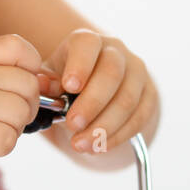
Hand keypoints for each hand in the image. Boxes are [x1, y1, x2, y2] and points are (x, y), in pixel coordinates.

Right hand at [0, 34, 42, 189]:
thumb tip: (49, 83)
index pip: (17, 45)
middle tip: (2, 120)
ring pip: (21, 113)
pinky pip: (9, 139)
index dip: (30, 65)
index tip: (20, 86)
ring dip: (11, 130)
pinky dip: (0, 148)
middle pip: (28, 84)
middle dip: (24, 108)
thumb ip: (1, 79)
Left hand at [40, 29, 157, 153]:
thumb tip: (40, 85)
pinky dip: (119, 135)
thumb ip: (46, 82)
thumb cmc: (67, 85)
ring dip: (104, 126)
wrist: (97, 93)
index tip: (69, 87)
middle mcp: (116, 52)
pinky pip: (139, 117)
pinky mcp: (149, 95)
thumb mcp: (52, 80)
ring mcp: (136, 72)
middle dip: (92, 103)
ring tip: (82, 144)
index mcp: (87, 42)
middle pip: (112, 73)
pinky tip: (100, 146)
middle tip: (73, 125)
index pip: (87, 44)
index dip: (80, 65)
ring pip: (127, 99)